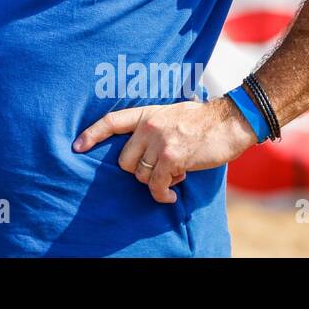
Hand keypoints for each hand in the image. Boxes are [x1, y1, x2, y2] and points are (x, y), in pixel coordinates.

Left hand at [74, 96, 259, 203]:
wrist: (231, 120)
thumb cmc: (203, 120)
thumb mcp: (172, 114)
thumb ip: (154, 126)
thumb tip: (142, 149)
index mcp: (147, 114)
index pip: (111, 121)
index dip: (92, 134)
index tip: (77, 147)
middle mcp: (149, 127)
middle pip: (124, 161)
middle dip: (139, 171)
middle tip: (161, 170)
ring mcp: (160, 142)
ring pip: (140, 175)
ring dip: (156, 182)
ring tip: (176, 174)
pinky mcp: (173, 158)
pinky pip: (157, 185)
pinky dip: (163, 194)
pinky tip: (172, 195)